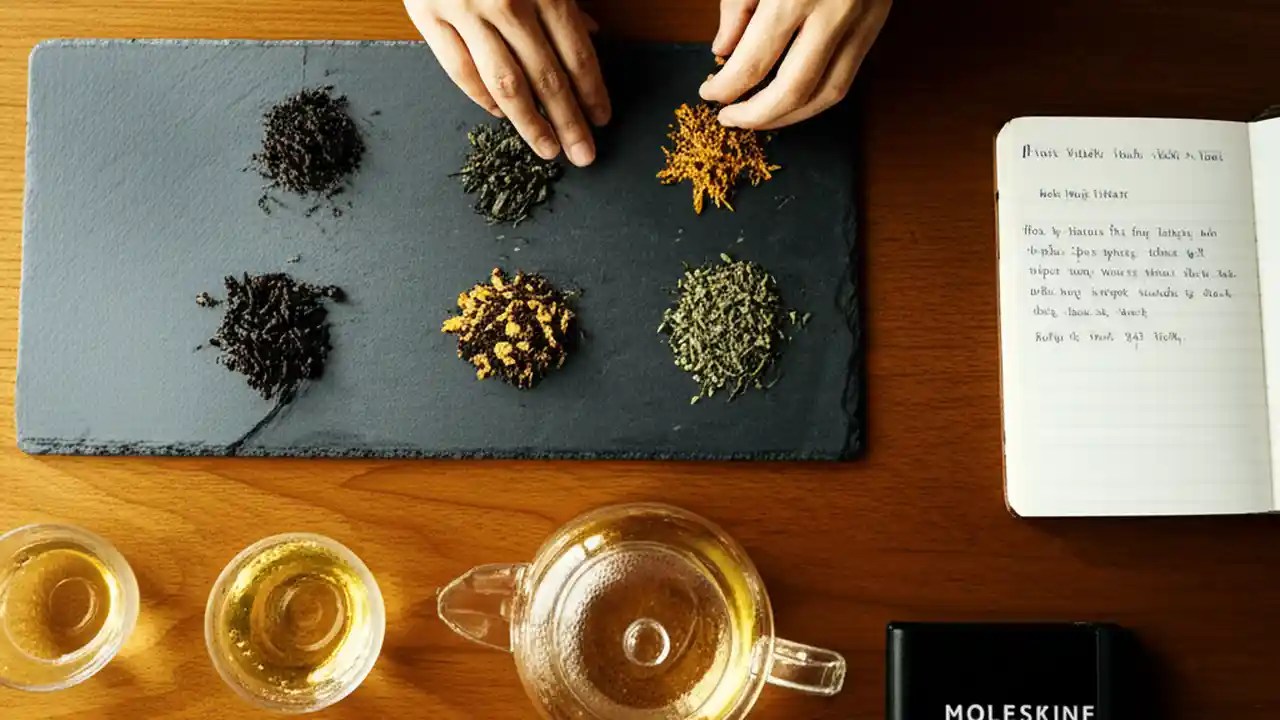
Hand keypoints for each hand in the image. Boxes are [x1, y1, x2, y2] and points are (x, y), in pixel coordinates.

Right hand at [404, 0, 610, 166]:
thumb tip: (592, 34)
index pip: (577, 53)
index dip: (592, 92)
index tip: (602, 120)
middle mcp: (508, 2)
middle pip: (547, 78)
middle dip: (570, 122)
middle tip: (584, 154)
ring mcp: (466, 11)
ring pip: (505, 84)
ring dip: (530, 124)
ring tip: (547, 150)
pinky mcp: (428, 15)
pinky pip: (460, 71)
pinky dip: (482, 98)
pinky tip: (501, 116)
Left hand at [700, 0, 891, 129]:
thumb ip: (737, 5)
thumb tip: (723, 54)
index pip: (753, 63)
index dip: (725, 88)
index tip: (709, 92)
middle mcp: (832, 13)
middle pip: (793, 91)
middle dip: (755, 116)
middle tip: (728, 118)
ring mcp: (860, 22)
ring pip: (827, 95)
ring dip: (789, 118)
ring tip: (758, 118)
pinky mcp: (875, 26)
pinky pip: (846, 79)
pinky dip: (816, 99)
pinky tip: (792, 100)